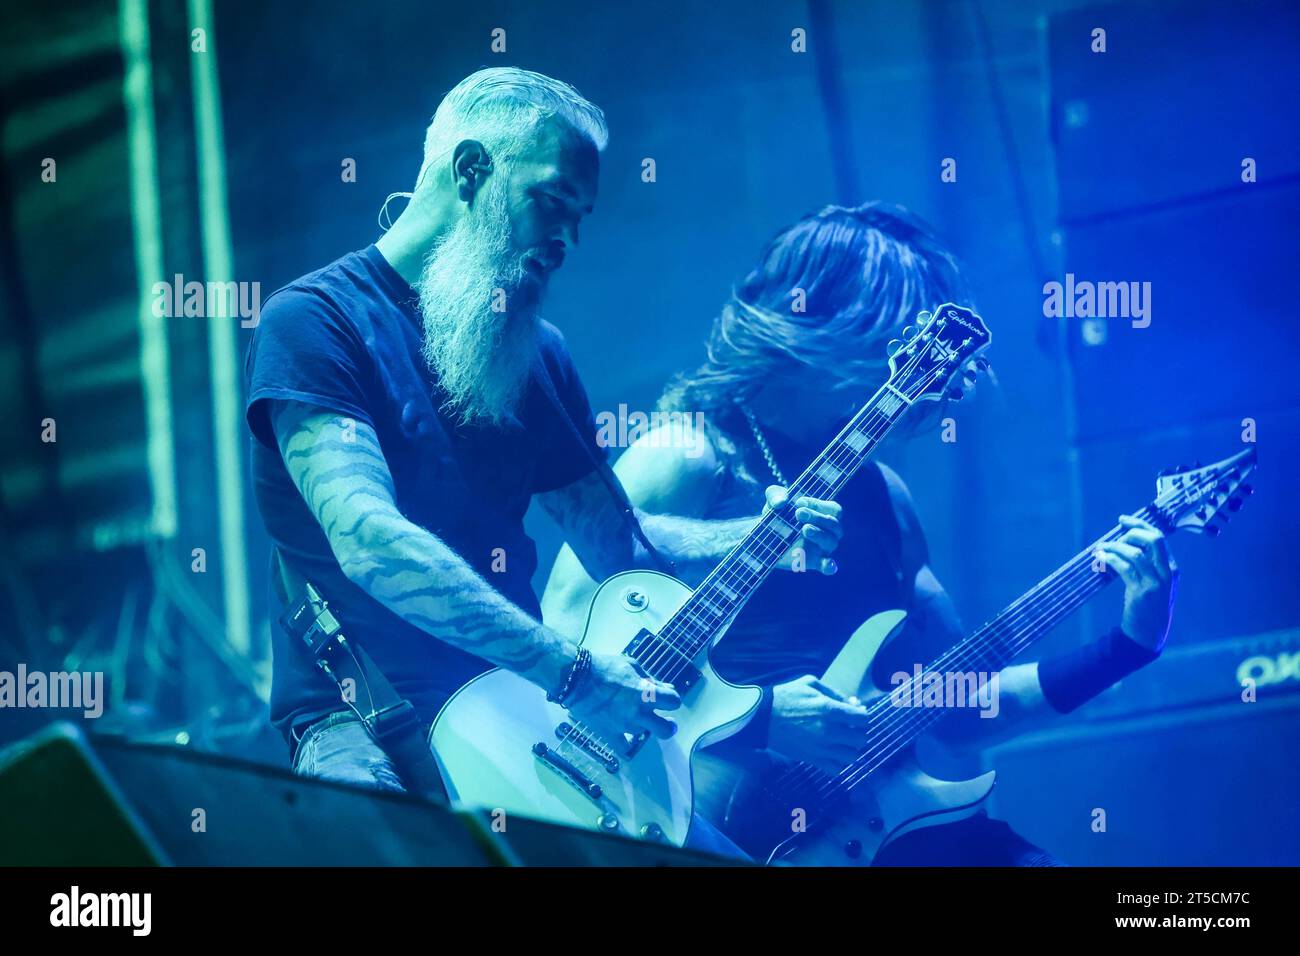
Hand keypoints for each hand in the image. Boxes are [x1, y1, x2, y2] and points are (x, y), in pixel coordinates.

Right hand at [563, 651, 681, 746]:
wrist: (576, 678)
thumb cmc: (605, 667)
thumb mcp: (632, 665)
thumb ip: (650, 678)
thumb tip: (665, 688)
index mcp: (646, 693)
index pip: (673, 701)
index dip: (672, 698)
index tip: (666, 696)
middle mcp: (639, 712)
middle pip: (666, 729)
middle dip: (669, 725)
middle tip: (667, 721)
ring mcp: (624, 725)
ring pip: (643, 734)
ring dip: (643, 726)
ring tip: (635, 717)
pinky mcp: (609, 734)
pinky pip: (622, 748)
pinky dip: (625, 743)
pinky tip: (625, 737)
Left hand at [765, 486, 842, 575]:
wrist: (763, 535)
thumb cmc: (775, 514)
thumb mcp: (773, 499)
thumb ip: (775, 494)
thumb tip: (781, 502)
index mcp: (824, 514)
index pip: (833, 509)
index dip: (819, 504)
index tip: (799, 502)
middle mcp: (827, 531)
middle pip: (835, 525)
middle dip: (818, 517)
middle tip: (798, 513)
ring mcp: (821, 548)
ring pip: (831, 542)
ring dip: (820, 534)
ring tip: (804, 529)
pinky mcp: (812, 562)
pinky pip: (826, 566)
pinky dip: (829, 566)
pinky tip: (827, 565)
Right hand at [769, 675, 870, 771]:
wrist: (763, 717)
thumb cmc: (786, 696)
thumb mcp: (811, 683)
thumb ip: (834, 693)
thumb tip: (853, 704)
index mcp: (829, 709)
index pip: (863, 719)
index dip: (863, 716)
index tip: (856, 714)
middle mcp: (829, 731)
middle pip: (861, 739)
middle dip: (858, 732)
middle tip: (849, 727)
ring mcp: (821, 748)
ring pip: (852, 756)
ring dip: (850, 748)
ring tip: (842, 741)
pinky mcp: (813, 759)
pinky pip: (837, 769)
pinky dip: (839, 763)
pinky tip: (833, 753)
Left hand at [1095, 515, 1179, 651]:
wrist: (1149, 633)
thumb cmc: (1148, 606)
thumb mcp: (1155, 583)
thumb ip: (1148, 565)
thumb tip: (1124, 542)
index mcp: (1172, 568)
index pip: (1159, 538)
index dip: (1140, 525)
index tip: (1123, 520)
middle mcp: (1167, 573)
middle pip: (1154, 540)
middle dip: (1132, 531)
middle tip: (1115, 535)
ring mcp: (1155, 583)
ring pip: (1135, 553)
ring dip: (1115, 547)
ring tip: (1100, 548)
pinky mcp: (1141, 592)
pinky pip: (1124, 568)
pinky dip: (1111, 559)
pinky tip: (1101, 558)